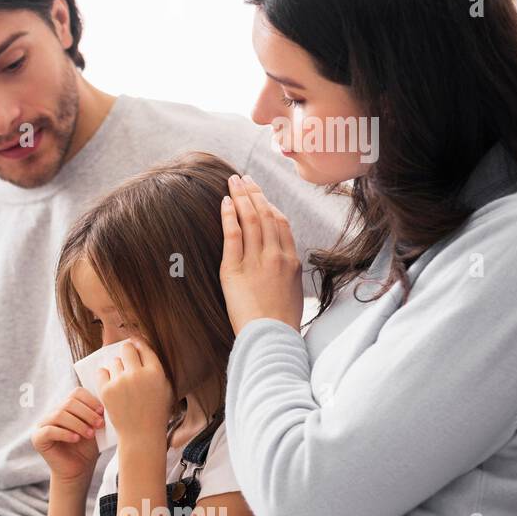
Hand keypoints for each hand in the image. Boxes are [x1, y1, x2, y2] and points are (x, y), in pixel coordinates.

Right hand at [31, 387, 104, 485]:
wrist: (79, 471)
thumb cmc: (87, 449)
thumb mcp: (95, 429)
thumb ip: (96, 416)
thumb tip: (104, 405)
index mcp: (67, 407)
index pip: (76, 393)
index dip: (90, 400)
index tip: (102, 412)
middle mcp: (53, 413)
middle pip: (68, 402)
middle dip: (87, 413)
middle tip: (99, 425)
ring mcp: (43, 425)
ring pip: (59, 415)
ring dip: (78, 424)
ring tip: (90, 434)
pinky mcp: (38, 438)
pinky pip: (49, 430)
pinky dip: (65, 433)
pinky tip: (76, 439)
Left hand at [94, 339, 173, 443]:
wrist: (141, 434)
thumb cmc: (155, 412)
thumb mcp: (166, 388)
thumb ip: (157, 369)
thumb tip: (143, 347)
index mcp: (155, 372)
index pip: (144, 347)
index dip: (139, 344)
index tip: (135, 343)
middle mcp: (137, 374)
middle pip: (127, 348)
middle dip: (127, 352)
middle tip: (128, 358)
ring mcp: (120, 382)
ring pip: (115, 361)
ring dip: (118, 367)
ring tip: (123, 381)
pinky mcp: (106, 390)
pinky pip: (102, 372)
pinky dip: (106, 376)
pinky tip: (112, 384)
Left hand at [219, 173, 304, 334]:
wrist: (272, 337)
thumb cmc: (280, 322)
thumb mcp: (292, 292)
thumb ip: (286, 273)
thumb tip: (282, 266)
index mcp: (292, 260)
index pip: (281, 223)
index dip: (269, 205)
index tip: (259, 195)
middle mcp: (277, 255)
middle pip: (266, 215)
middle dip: (254, 193)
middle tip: (243, 178)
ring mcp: (257, 261)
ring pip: (251, 220)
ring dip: (241, 196)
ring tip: (232, 181)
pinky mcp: (236, 269)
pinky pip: (233, 235)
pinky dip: (229, 215)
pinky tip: (224, 202)